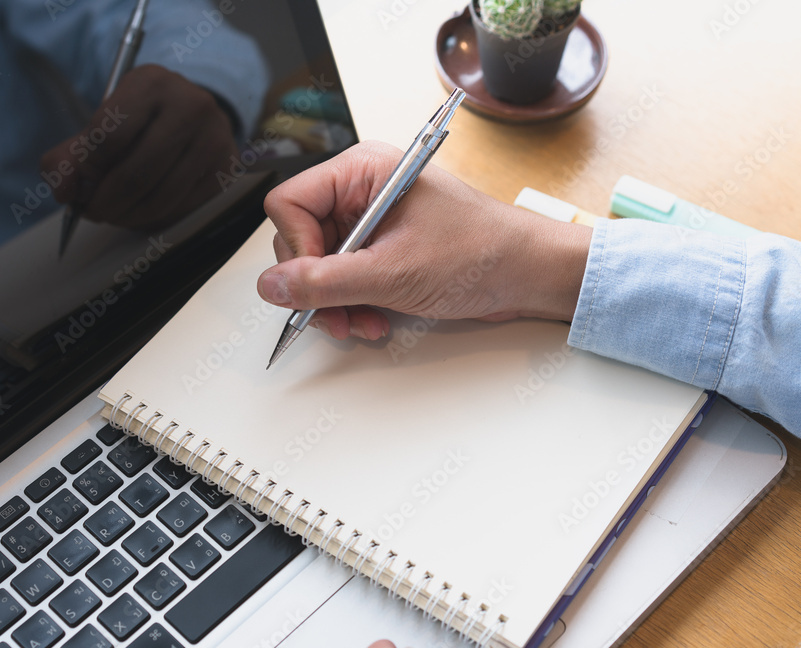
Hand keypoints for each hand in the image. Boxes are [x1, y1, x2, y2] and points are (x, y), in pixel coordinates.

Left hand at [40, 65, 237, 230]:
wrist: (192, 116)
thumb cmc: (139, 124)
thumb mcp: (101, 126)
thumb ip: (68, 158)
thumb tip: (65, 191)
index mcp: (151, 83)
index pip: (109, 136)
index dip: (87, 171)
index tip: (79, 186)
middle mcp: (190, 105)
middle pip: (135, 174)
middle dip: (105, 203)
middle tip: (92, 212)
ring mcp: (214, 138)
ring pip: (160, 199)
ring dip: (128, 217)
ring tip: (115, 213)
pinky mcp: (226, 169)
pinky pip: (182, 209)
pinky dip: (155, 219)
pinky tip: (143, 210)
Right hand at [257, 141, 591, 339]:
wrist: (528, 274)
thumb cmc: (481, 253)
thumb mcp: (394, 273)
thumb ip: (326, 282)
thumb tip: (272, 286)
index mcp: (363, 171)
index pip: (289, 203)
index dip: (295, 249)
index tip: (314, 284)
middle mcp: (362, 191)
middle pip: (300, 238)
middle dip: (315, 285)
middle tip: (335, 316)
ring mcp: (371, 221)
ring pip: (319, 264)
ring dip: (334, 302)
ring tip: (361, 323)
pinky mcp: (382, 248)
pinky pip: (344, 277)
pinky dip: (352, 303)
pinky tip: (374, 319)